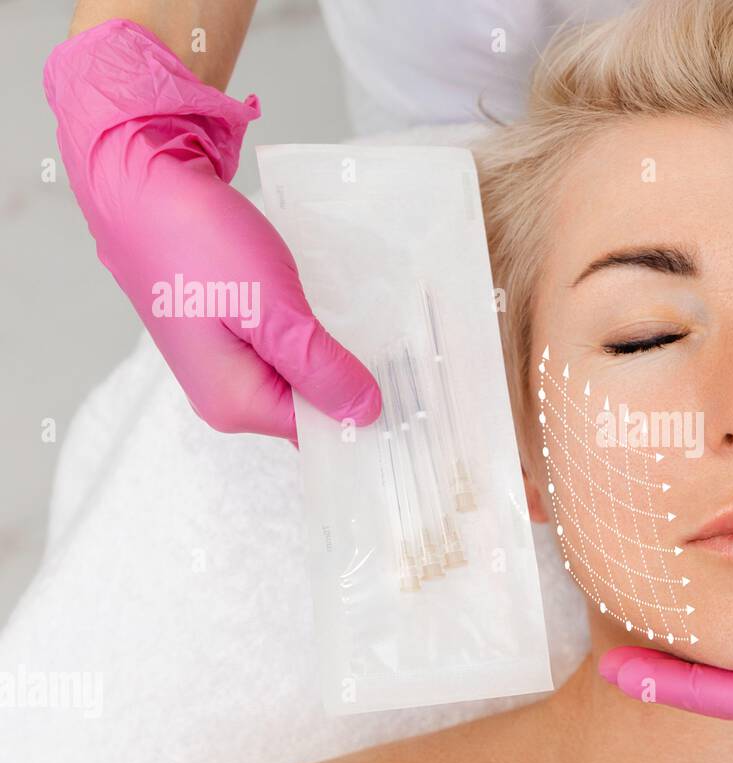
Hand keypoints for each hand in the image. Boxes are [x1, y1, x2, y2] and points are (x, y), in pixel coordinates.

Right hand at [44, 19, 379, 440]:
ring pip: (303, 375)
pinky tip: (340, 311)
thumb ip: (320, 368)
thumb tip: (364, 413)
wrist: (141, 182)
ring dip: (337, 355)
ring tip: (384, 330)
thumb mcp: (274, 311)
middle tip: (409, 356)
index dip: (364, 413)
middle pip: (312, 406)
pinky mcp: (229, 331)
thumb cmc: (199, 243)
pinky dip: (315, 333)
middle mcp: (227, 396)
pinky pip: (288, 348)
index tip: (413, 393)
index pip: (320, 433)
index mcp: (236, 403)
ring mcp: (226, 363)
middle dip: (354, 382)